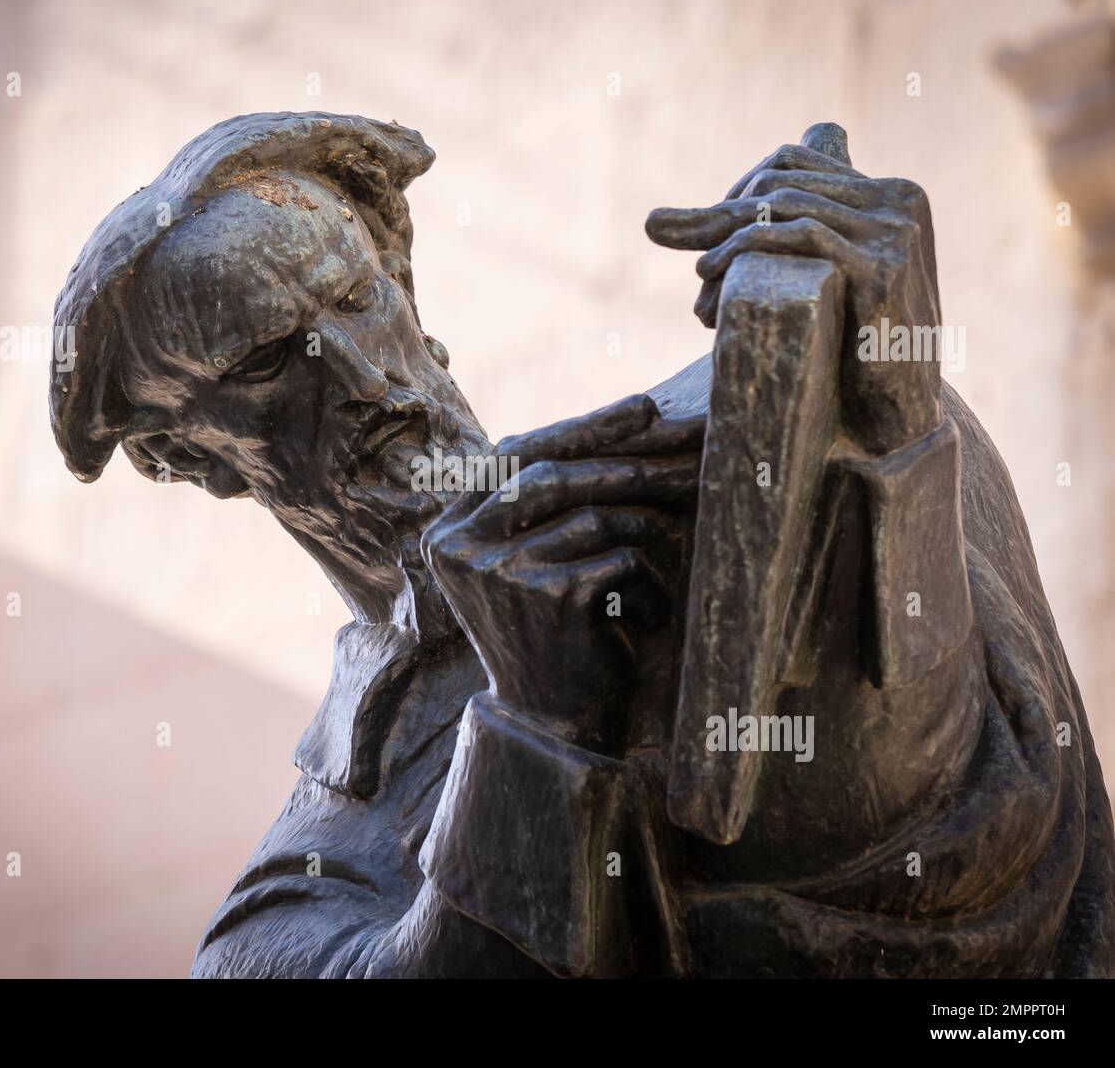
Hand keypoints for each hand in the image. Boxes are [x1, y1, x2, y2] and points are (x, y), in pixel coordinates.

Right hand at [422, 395, 701, 756]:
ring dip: (644, 526)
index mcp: (448, 531)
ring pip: (590, 514)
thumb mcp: (529, 562)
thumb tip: (624, 416)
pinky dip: (645, 584)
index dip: (582, 427)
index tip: (644, 408)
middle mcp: (459, 546)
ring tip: (671, 543)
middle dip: (624, 453)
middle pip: (551, 473)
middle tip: (686, 434)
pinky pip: (617, 559)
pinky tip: (645, 615)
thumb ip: (543, 503)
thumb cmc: (552, 636)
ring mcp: (498, 570)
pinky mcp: (545, 596)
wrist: (550, 727)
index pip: (515, 455)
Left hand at [645, 123, 942, 453]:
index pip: (793, 160)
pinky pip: (802, 237)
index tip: (701, 225)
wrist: (899, 408)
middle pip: (781, 183)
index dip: (737, 185)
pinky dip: (748, 247)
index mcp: (890, 193)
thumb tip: (678, 216)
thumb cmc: (852, 348)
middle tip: (664, 233)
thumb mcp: (821, 278)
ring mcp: (895, 233)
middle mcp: (899, 201)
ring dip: (724, 234)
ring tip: (695, 271)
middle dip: (717, 213)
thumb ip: (783, 238)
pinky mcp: (882, 270)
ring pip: (784, 206)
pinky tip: (713, 272)